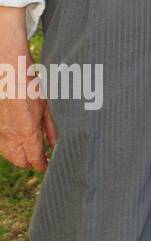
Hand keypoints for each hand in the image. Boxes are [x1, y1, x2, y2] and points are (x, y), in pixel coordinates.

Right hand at [0, 54, 56, 170]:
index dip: (42, 165)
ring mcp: (0, 132)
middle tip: (40, 161)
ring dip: (19, 158)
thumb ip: (50, 129)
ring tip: (30, 155)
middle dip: (31, 164)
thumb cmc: (31, 88)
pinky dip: (9, 149)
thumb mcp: (46, 109)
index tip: (48, 166)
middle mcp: (12, 136)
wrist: (9, 74)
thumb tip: (54, 146)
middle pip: (20, 161)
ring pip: (9, 154)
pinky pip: (2, 145)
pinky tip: (17, 145)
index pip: (34, 159)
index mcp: (28, 133)